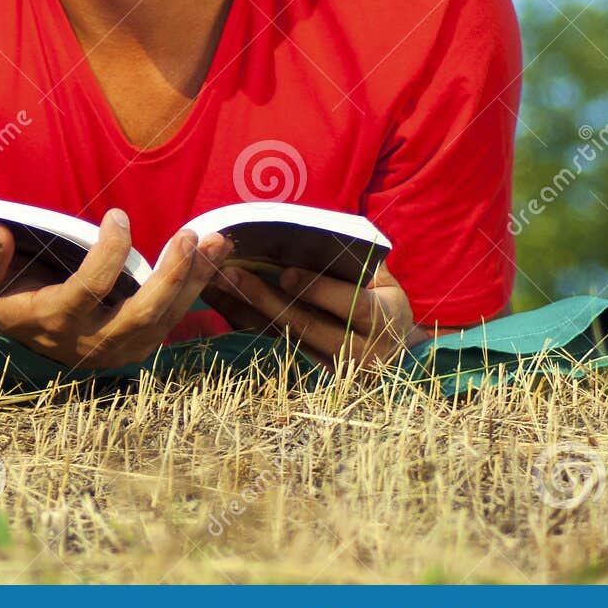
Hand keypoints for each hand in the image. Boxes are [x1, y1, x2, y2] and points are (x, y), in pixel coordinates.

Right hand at [0, 208, 232, 369]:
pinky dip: (194, 293)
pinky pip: (171, 325)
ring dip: (194, 281)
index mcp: (53, 321)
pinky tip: (210, 262)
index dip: (108, 253)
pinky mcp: (134, 351)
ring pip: (165, 321)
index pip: (89, 289)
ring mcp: (116, 351)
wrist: (16, 349)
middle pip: (142, 314)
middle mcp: (89, 342)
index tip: (118, 216)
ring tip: (217, 243)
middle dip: (172, 274)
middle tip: (192, 235)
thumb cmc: (2, 303)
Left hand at [204, 259, 417, 372]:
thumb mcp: (386, 284)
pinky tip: (218, 303)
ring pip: (281, 338)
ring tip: (212, 285)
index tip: (285, 273)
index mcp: (383, 321)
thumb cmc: (386, 305)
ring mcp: (331, 367)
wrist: (395, 357)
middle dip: (265, 299)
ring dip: (243, 310)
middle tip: (230, 274)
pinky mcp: (306, 372)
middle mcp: (359, 351)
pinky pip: (270, 344)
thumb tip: (322, 236)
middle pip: (306, 325)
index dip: (319, 289)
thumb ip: (361, 265)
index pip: (352, 305)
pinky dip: (242, 322)